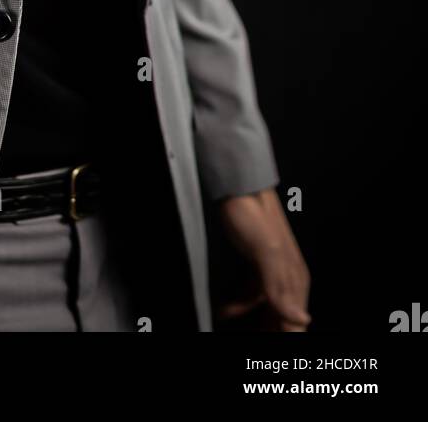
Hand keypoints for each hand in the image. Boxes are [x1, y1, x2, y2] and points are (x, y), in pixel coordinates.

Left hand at [215, 187, 310, 330]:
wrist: (238, 188)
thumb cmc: (254, 213)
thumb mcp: (267, 252)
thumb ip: (280, 287)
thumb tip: (300, 319)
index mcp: (295, 277)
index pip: (297, 321)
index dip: (288, 333)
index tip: (273, 339)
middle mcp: (287, 277)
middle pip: (283, 318)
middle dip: (271, 330)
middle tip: (253, 336)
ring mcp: (270, 272)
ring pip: (266, 309)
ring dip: (251, 320)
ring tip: (232, 321)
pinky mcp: (255, 265)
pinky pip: (251, 294)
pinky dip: (240, 305)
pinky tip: (227, 309)